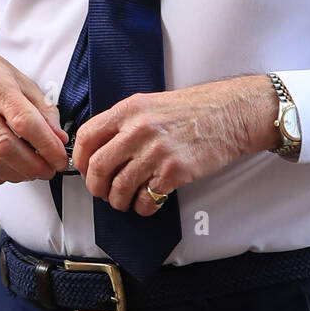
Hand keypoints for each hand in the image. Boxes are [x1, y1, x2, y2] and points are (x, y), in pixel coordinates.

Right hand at [0, 35, 68, 182]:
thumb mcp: (18, 78)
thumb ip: (42, 108)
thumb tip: (59, 139)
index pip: (23, 121)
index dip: (47, 145)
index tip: (61, 157)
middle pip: (4, 146)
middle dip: (34, 165)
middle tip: (49, 169)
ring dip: (17, 173)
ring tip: (33, 170)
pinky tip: (10, 168)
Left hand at [71, 75, 280, 215]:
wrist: (230, 113)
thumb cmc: (194, 110)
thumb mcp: (151, 104)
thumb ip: (125, 122)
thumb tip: (101, 148)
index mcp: (129, 110)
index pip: (87, 137)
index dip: (79, 159)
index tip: (84, 170)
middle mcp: (138, 129)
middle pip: (97, 167)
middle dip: (96, 186)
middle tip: (102, 192)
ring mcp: (156, 152)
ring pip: (119, 188)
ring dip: (118, 201)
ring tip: (125, 200)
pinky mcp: (174, 171)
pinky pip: (146, 199)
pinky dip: (143, 207)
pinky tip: (148, 202)